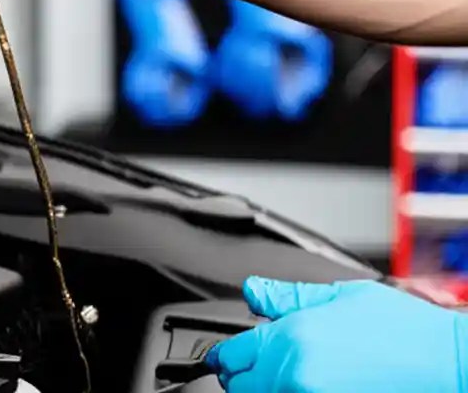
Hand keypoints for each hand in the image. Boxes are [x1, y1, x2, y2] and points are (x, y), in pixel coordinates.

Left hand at [206, 276, 466, 392]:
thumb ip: (289, 297)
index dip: (230, 355)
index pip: (230, 355)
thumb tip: (252, 291)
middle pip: (240, 387)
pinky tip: (311, 388)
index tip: (231, 357)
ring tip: (293, 378)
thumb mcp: (343, 298)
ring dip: (267, 390)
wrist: (453, 368)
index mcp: (290, 339)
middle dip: (246, 377)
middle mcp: (293, 376)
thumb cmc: (406, 332)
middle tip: (262, 369)